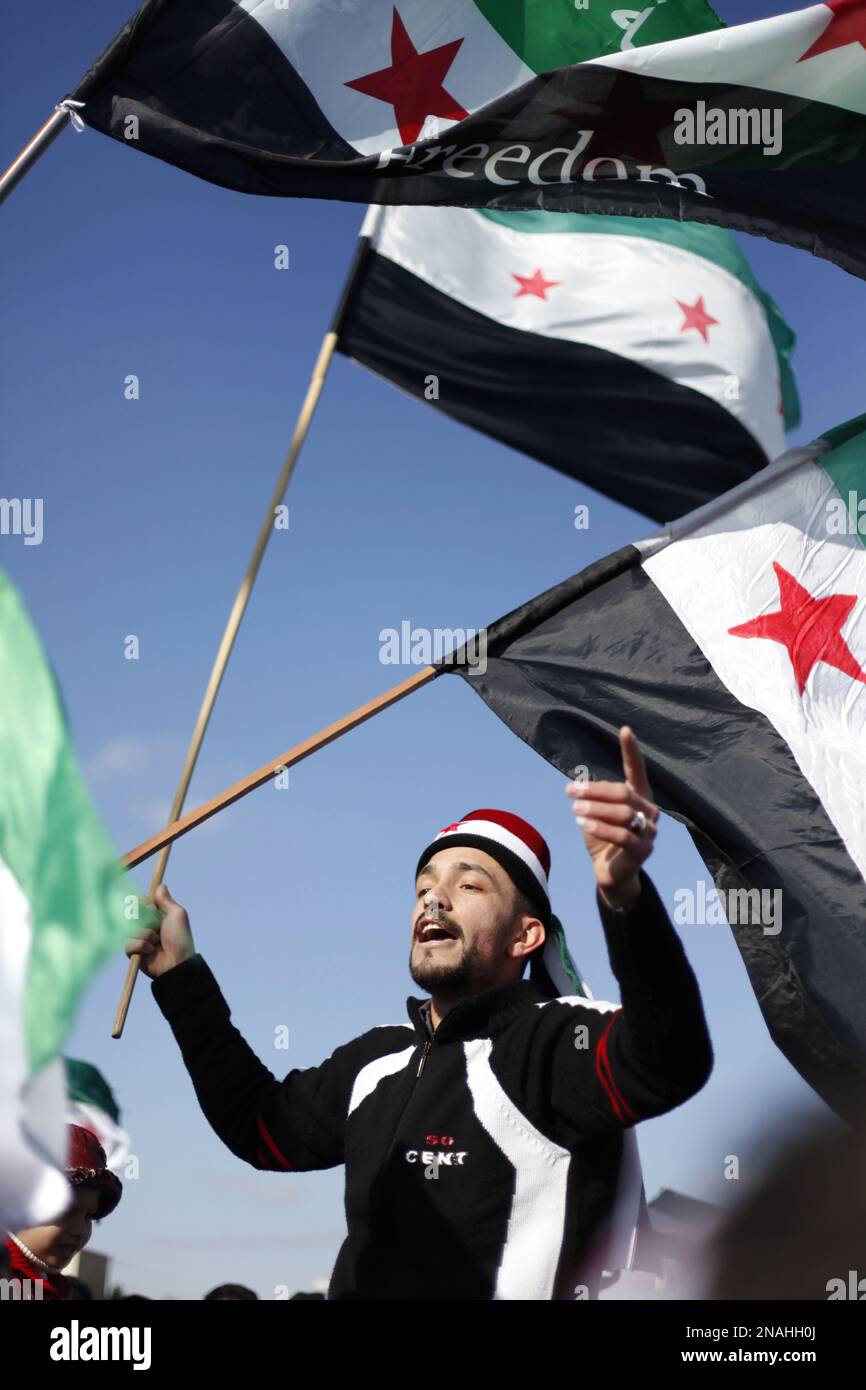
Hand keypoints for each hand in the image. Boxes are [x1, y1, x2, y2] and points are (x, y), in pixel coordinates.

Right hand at [125, 883, 194, 978]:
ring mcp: (138, 938)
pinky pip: (128, 943)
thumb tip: (160, 885)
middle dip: (145, 919)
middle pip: (131, 913)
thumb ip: (166, 900)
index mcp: (155, 915)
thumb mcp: (177, 915)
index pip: (139, 902)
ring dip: (146, 934)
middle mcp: (145, 925)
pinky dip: (141, 946)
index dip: (142, 903)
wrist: (177, 963)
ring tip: (156, 941)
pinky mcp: (133, 952)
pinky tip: (151, 951)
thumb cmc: (181, 939)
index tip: (150, 907)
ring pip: (130, 928)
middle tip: (156, 926)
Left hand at [565, 726, 658, 908]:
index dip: (632, 750)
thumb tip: (576, 786)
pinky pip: (622, 836)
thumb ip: (593, 799)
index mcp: (639, 796)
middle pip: (624, 793)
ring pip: (624, 813)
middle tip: (570, 792)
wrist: (611, 873)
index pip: (636, 770)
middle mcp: (649, 811)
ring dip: (595, 809)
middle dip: (595, 791)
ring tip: (574, 810)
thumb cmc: (603, 837)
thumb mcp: (595, 814)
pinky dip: (600, 828)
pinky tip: (583, 824)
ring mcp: (649, 831)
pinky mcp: (643, 850)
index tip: (625, 730)